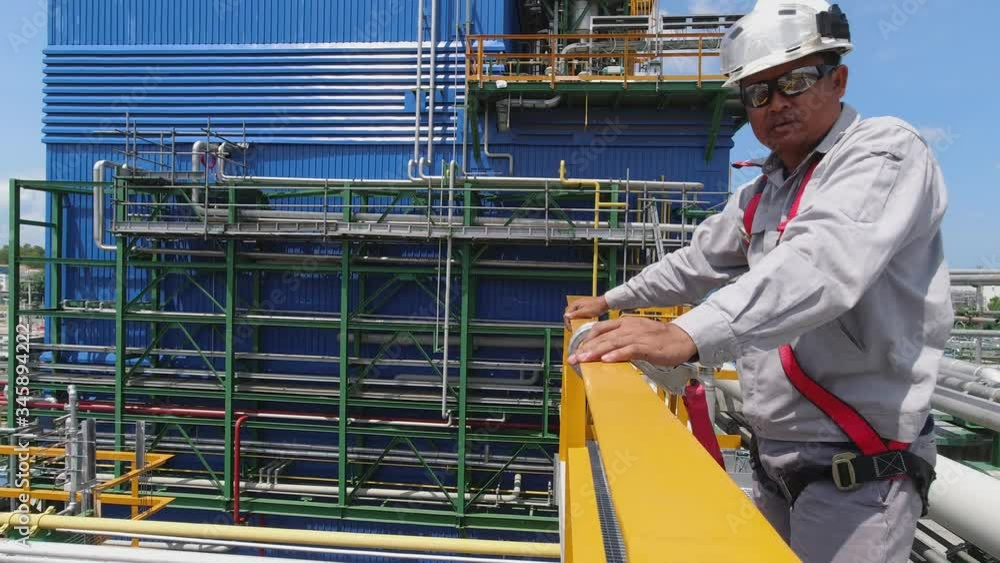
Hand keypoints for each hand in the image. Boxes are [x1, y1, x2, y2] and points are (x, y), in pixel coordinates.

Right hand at [564, 296, 608, 328]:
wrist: (605, 303)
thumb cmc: (596, 307)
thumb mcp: (584, 312)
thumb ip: (575, 314)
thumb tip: (565, 316)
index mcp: (574, 304)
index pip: (566, 315)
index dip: (567, 323)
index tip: (571, 329)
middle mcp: (576, 304)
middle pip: (569, 315)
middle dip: (570, 322)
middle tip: (573, 329)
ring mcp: (580, 306)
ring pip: (574, 315)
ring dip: (575, 321)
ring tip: (577, 327)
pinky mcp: (584, 307)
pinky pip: (579, 314)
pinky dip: (579, 319)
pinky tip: (583, 322)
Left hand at [567, 317, 697, 366]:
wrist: (682, 339)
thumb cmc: (659, 339)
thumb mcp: (636, 334)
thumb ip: (621, 340)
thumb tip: (604, 352)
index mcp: (625, 323)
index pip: (600, 328)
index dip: (586, 339)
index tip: (577, 350)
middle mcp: (629, 327)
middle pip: (603, 337)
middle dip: (586, 348)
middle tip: (573, 358)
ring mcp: (638, 336)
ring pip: (613, 343)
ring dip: (596, 352)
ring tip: (584, 359)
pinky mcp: (647, 346)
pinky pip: (630, 350)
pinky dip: (617, 355)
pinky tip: (607, 360)